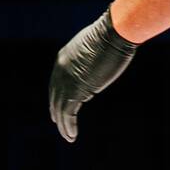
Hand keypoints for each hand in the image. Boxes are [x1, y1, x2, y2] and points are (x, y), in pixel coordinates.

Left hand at [48, 7, 137, 141]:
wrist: (115, 33)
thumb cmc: (114, 34)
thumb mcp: (98, 45)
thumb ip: (92, 56)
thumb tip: (102, 58)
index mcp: (63, 58)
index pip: (55, 83)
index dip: (57, 96)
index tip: (59, 107)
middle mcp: (60, 71)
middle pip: (54, 96)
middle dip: (56, 112)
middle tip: (60, 125)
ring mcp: (66, 80)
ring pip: (59, 109)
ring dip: (63, 125)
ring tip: (68, 136)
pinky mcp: (76, 90)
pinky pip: (68, 114)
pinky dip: (68, 126)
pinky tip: (72, 135)